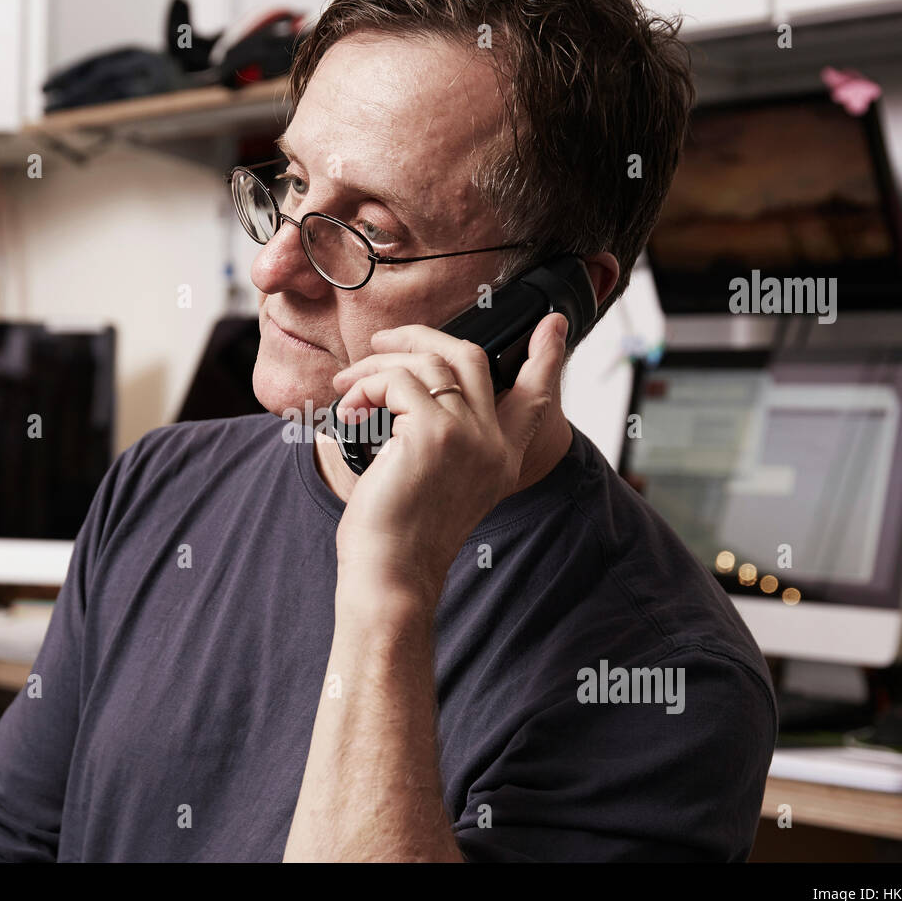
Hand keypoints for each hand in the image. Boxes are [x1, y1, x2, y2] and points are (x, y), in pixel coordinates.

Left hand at [330, 311, 569, 597]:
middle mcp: (493, 445)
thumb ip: (441, 440)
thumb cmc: (399, 537)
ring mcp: (468, 436)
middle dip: (423, 338)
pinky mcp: (433, 433)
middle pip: (471, 357)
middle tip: (383, 342)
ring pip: (428, 363)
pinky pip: (396, 381)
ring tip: (347, 387)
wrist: (392, 576)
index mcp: (501, 459)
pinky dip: (364, 387)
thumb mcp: (435, 484)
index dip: (547, 356)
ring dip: (377, 366)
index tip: (554, 324)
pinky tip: (348, 411)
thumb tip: (405, 391)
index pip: (536, 396)